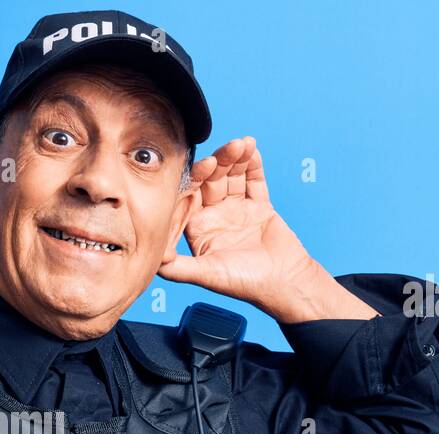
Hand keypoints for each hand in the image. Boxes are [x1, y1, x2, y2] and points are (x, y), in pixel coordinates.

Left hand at [159, 136, 376, 323]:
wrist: (284, 283)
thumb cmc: (244, 284)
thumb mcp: (207, 275)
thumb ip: (178, 268)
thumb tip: (154, 258)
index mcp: (197, 229)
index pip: (190, 196)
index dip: (195, 179)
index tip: (204, 166)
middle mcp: (214, 216)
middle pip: (211, 181)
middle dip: (218, 163)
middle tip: (225, 151)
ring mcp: (237, 209)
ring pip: (232, 177)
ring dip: (236, 159)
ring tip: (243, 144)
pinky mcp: (259, 205)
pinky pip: (255, 180)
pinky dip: (254, 165)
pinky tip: (253, 150)